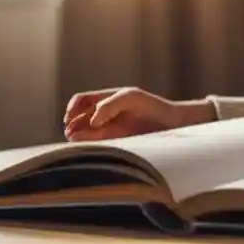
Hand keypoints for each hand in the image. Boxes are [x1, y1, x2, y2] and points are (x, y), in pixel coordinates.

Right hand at [63, 87, 216, 140]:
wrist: (173, 125)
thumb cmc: (153, 107)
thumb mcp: (130, 97)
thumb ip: (109, 105)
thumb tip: (92, 121)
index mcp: (107, 99)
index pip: (81, 101)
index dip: (72, 108)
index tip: (70, 117)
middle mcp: (106, 114)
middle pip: (80, 118)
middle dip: (72, 125)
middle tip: (70, 132)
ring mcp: (111, 129)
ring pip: (86, 133)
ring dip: (78, 136)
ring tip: (74, 140)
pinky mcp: (117, 143)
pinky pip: (98, 144)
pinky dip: (89, 145)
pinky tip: (85, 146)